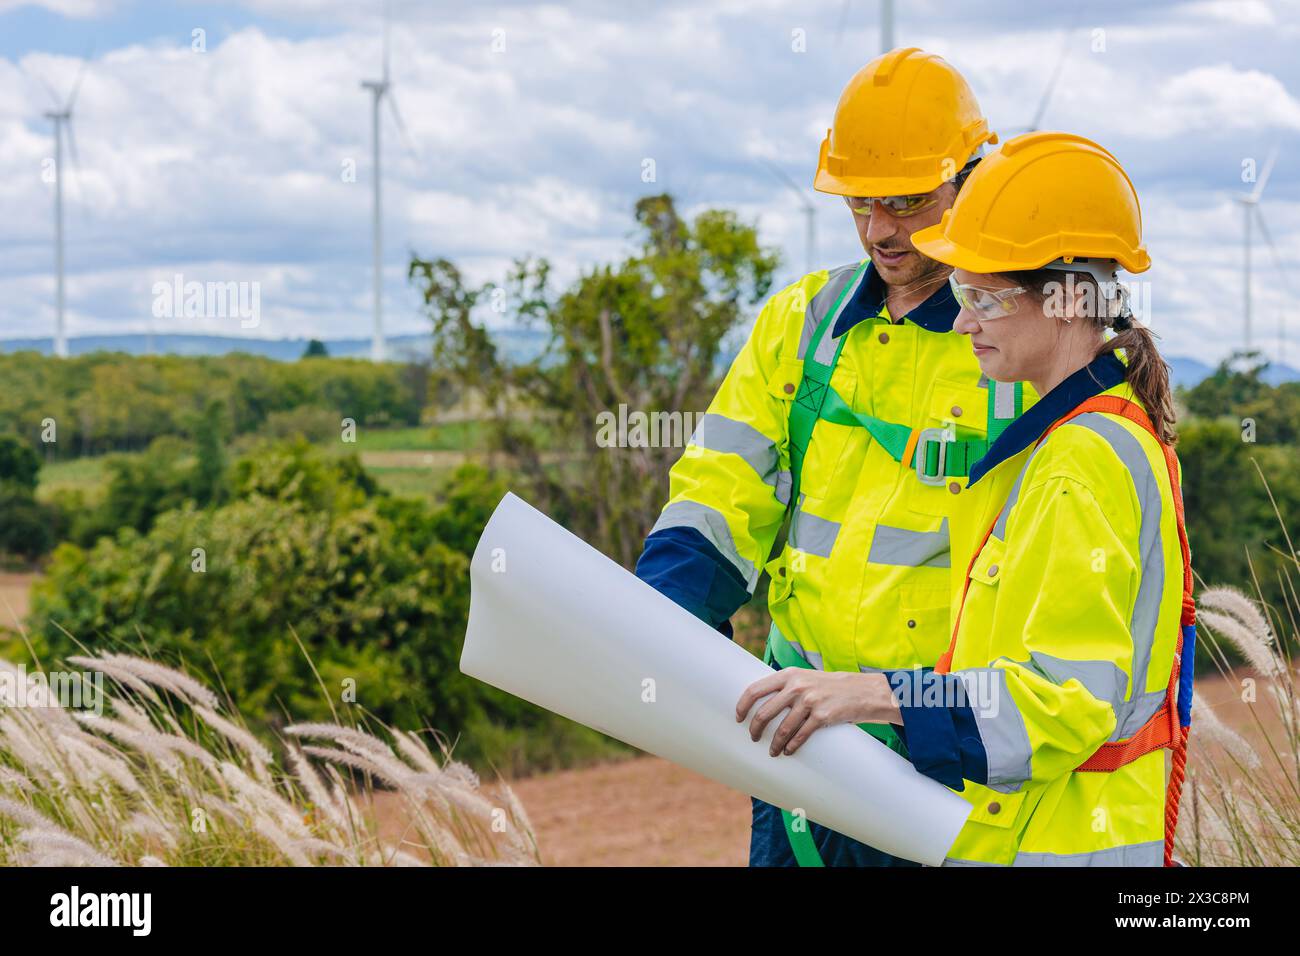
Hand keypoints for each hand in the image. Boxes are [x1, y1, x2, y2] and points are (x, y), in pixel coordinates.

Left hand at [735, 670, 900, 756]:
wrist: (862, 690)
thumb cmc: (829, 686)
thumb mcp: (805, 678)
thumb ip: (786, 686)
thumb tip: (762, 700)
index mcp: (788, 675)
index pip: (755, 690)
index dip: (742, 706)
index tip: (738, 717)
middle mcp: (796, 687)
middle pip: (764, 713)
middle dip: (755, 729)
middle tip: (754, 738)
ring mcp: (809, 701)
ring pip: (782, 729)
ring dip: (774, 744)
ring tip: (772, 751)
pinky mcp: (822, 716)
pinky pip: (800, 736)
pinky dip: (792, 747)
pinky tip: (789, 751)